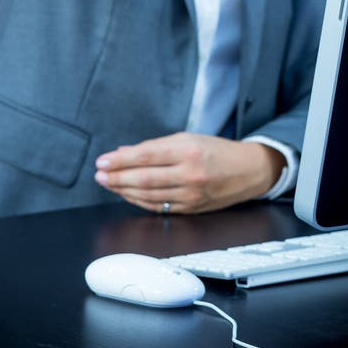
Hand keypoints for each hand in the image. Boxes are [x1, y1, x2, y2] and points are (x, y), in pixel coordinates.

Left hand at [94, 133, 285, 213]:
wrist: (248, 170)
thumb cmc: (217, 150)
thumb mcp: (188, 138)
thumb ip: (156, 146)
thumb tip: (125, 152)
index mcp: (188, 151)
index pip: (146, 156)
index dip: (121, 161)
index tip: (103, 162)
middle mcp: (190, 174)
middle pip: (144, 179)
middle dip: (117, 178)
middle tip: (100, 175)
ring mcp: (191, 195)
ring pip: (149, 196)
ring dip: (124, 191)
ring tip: (109, 184)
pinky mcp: (191, 209)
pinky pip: (159, 207)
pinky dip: (140, 202)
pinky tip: (127, 195)